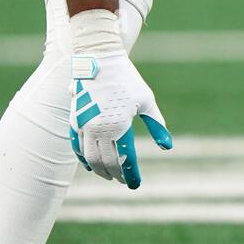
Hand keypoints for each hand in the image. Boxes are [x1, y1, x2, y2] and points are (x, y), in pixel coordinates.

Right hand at [69, 48, 171, 188]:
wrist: (99, 58)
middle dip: (116, 174)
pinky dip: (83, 159)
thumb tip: (168, 146)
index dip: (131, 175)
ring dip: (100, 170)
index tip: (136, 185)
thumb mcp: (146, 101)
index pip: (125, 159)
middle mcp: (100, 128)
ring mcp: (84, 125)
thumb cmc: (127, 79)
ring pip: (90, 158)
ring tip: (109, 175)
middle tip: (124, 180)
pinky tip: (91, 165)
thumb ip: (157, 124)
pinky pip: (77, 146)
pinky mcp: (75, 119)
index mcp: (120, 125)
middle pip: (107, 162)